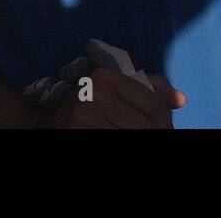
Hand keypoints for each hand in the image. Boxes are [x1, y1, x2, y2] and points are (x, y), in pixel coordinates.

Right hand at [36, 68, 183, 128]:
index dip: (165, 123)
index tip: (164, 130)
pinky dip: (123, 143)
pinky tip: (120, 139)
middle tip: (155, 136)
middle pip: (148, 125)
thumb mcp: (110, 89)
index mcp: (106, 77)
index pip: (154, 106)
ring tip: (136, 136)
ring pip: (137, 134)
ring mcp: (87, 115)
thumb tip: (180, 100)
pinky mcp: (81, 132)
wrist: (40, 123)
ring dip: (146, 139)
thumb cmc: (82, 107)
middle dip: (157, 133)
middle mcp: (97, 92)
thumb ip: (146, 87)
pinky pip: (118, 141)